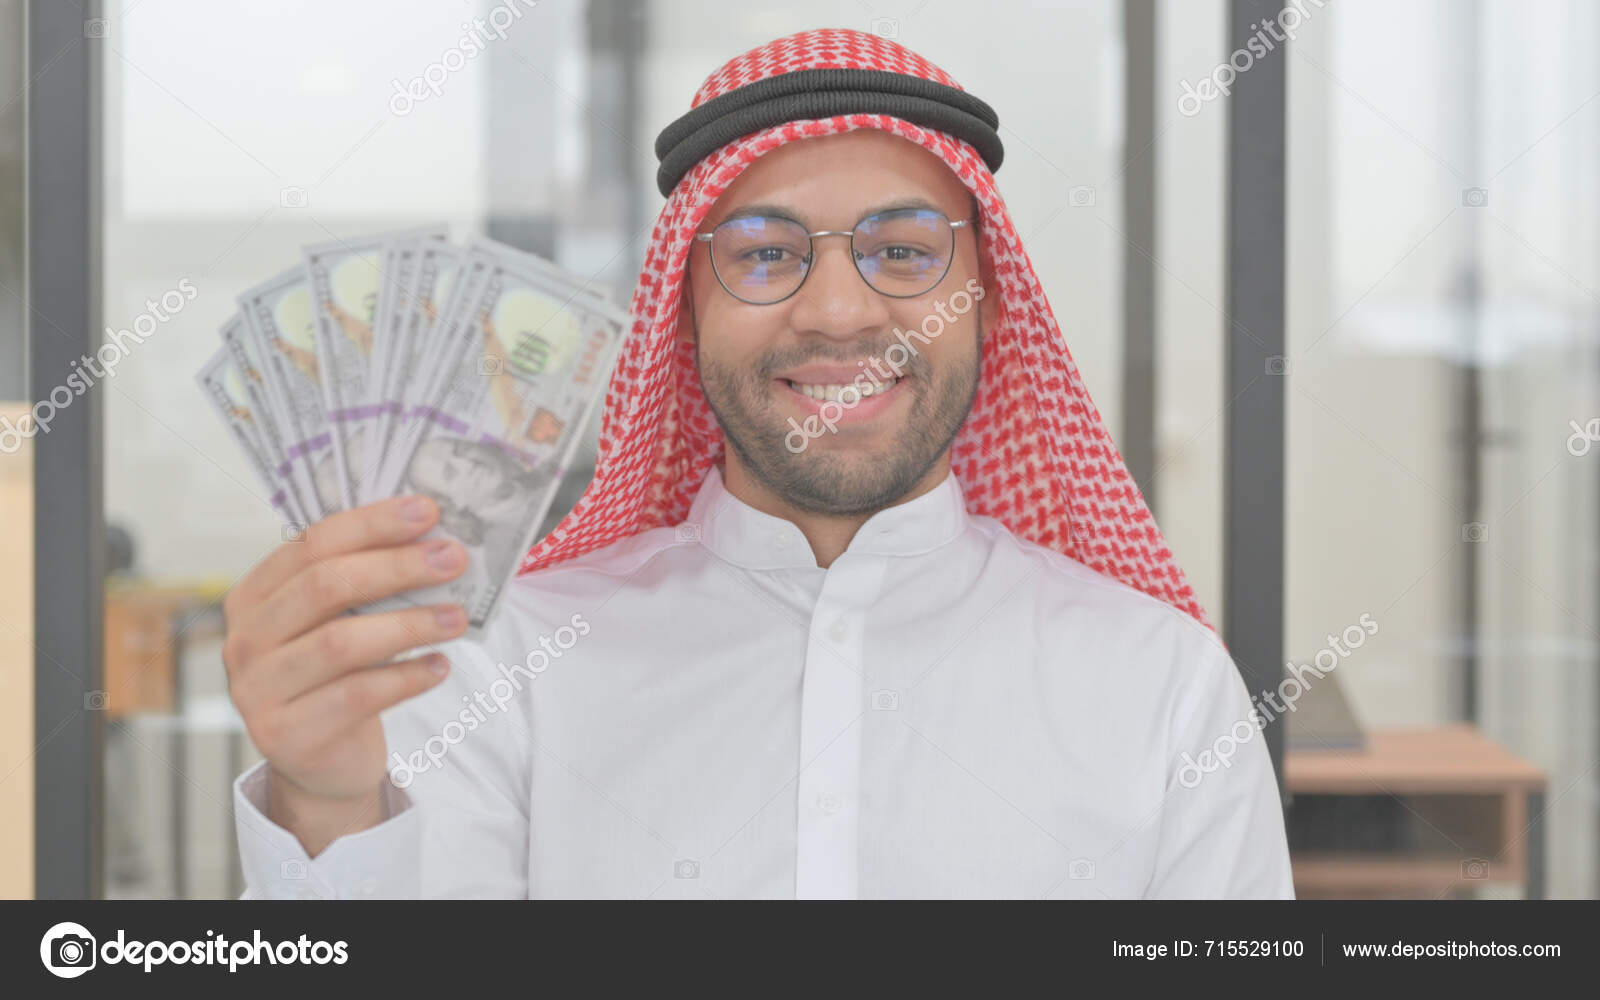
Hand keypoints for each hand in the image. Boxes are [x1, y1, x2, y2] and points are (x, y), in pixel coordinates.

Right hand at [222, 495, 468, 854]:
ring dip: (409, 624)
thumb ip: (367, 583)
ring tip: (456, 618)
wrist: (321, 761)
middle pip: (325, 586)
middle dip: (397, 567)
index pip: (312, 543)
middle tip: (453, 559)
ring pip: (341, 643)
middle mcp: (246, 639)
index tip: (429, 512)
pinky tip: (439, 667)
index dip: (373, 524)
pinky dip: (405, 678)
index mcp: (254, 595)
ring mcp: (258, 689)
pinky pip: (356, 696)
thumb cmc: (337, 676)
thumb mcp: (340, 622)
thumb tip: (434, 537)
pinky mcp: (287, 734)